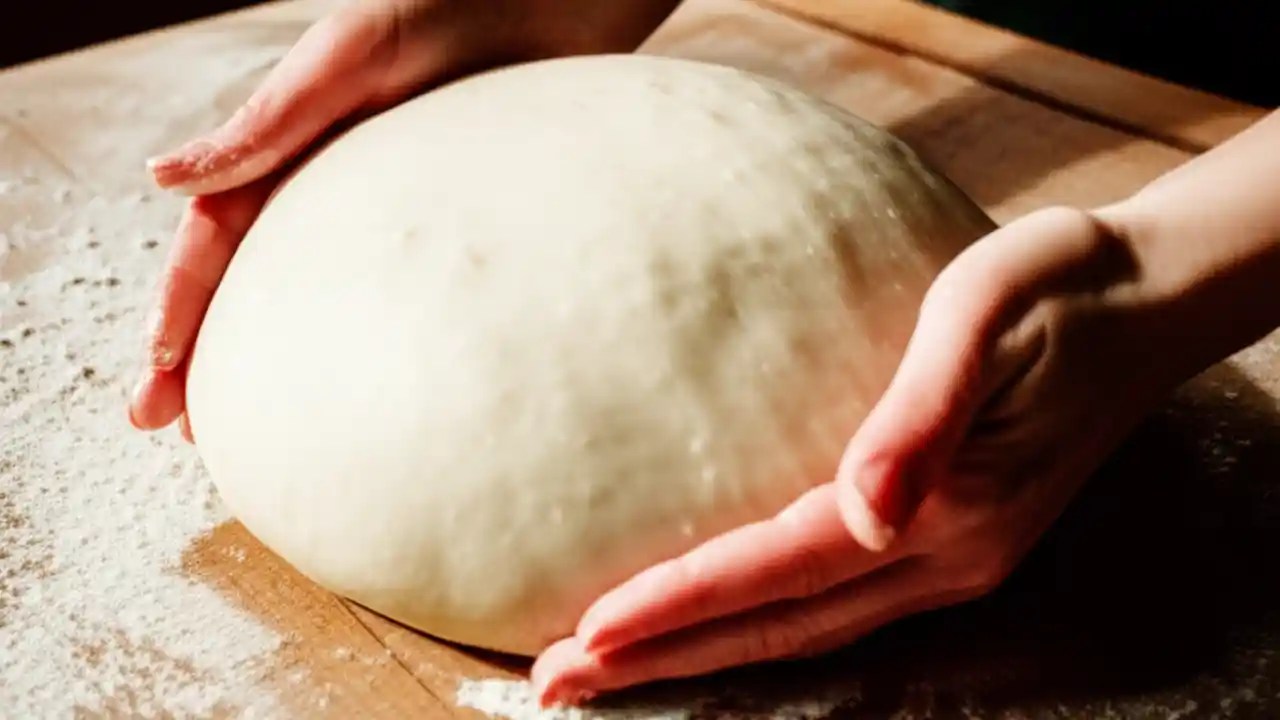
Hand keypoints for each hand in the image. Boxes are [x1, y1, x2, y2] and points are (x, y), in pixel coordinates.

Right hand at [128, 0, 682, 436]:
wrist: (558, 3)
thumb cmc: (450, 9)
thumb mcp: (351, 58)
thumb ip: (272, 119)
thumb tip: (166, 180)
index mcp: (290, 146)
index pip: (215, 239)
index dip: (180, 308)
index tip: (158, 380)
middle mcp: (332, 185)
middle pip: (254, 279)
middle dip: (206, 352)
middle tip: (176, 428)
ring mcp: (392, 211)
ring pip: (319, 294)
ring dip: (279, 357)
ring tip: (254, 430)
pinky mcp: (453, 224)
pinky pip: (402, 294)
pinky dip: (373, 342)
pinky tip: (371, 391)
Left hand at [530, 205, 1200, 705]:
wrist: (1149, 302)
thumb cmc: (1058, 288)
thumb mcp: (987, 318)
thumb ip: (921, 418)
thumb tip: (863, 511)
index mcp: (947, 509)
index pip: (779, 571)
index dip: (680, 606)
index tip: (589, 634)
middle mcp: (943, 558)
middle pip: (774, 627)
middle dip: (662, 659)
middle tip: (557, 684)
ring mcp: (948, 561)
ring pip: (798, 629)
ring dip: (697, 652)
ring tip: (607, 665)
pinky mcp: (946, 542)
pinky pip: (828, 604)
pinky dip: (751, 623)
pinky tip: (708, 623)